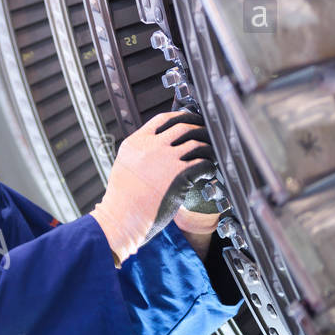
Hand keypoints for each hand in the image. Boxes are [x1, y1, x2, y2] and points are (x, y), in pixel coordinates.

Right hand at [89, 109, 215, 264]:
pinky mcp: (180, 175)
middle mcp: (151, 147)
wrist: (123, 217)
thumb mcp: (125, 166)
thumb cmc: (123, 199)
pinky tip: (209, 172)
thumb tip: (159, 148)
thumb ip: (140, 153)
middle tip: (206, 134)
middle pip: (183, 127)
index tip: (189, 119)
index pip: (162, 119)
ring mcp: (166, 159)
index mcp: (136, 143)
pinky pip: (203, 163)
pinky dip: (210, 166)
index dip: (180, 117)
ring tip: (211, 155)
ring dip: (208, 148)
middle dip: (199, 128)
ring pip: (196, 143)